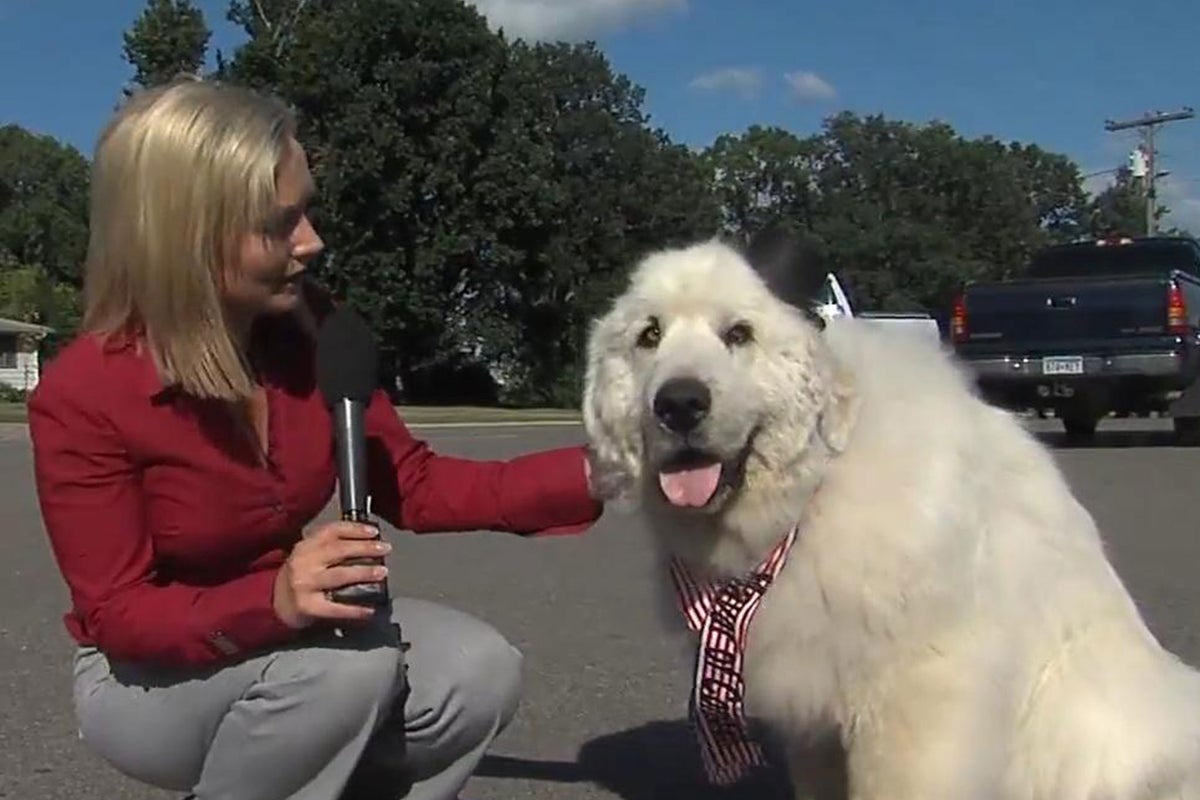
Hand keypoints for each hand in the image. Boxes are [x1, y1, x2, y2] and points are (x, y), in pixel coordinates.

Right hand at [272, 521, 390, 628]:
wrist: (276, 603)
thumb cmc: (300, 576)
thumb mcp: (308, 555)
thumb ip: (330, 547)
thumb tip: (368, 542)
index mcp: (305, 546)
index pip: (332, 531)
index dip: (355, 529)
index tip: (374, 532)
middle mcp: (304, 562)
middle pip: (339, 550)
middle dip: (365, 548)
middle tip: (385, 549)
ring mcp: (305, 585)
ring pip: (340, 575)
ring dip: (364, 573)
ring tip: (382, 572)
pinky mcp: (308, 606)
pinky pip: (336, 608)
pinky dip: (355, 609)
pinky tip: (370, 611)